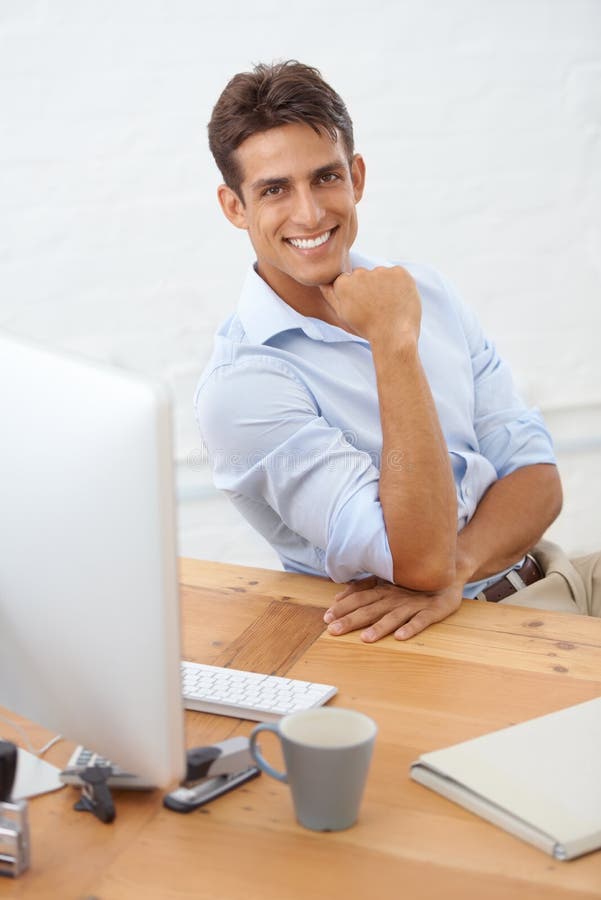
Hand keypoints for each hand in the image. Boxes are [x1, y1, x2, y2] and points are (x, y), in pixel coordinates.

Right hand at [319, 266, 420, 344]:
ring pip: (381, 274)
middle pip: (364, 275)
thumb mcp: (343, 314)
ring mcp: (380, 271)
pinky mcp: (399, 272)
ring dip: (384, 285)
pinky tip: (398, 300)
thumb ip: (331, 296)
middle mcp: (360, 273)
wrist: (393, 336)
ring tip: (388, 305)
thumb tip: (323, 282)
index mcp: (343, 283)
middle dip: (369, 287)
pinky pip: (397, 274)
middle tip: (376, 307)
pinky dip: (399, 284)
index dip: (356, 294)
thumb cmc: (367, 328)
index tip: (363, 306)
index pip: (348, 280)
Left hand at [323, 576, 462, 641]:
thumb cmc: (412, 581)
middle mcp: (395, 597)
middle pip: (371, 609)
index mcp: (383, 590)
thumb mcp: (386, 581)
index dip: (343, 608)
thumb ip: (362, 587)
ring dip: (379, 627)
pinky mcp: (432, 610)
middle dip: (352, 620)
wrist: (448, 571)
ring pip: (394, 617)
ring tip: (365, 638)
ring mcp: (413, 604)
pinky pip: (421, 620)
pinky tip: (400, 637)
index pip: (358, 599)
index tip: (326, 618)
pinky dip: (411, 628)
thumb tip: (338, 596)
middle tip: (334, 631)